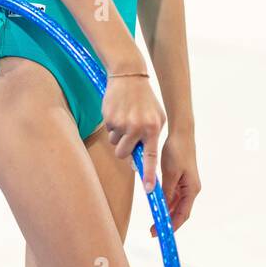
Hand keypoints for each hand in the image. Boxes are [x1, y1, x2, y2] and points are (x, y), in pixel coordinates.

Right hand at [101, 74, 166, 191]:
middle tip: (129, 135)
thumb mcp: (157, 118)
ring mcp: (122, 123)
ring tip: (126, 119)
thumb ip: (151, 140)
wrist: (129, 76)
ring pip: (115, 145)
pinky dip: (112, 127)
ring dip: (118, 138)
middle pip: (125, 155)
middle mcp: (138, 127)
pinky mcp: (109, 119)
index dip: (149, 175)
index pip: (151, 157)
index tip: (149, 190)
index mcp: (153, 128)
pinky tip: (119, 113)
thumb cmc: (145, 100)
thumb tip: (140, 165)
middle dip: (124, 150)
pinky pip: (108, 133)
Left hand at [149, 131, 199, 237]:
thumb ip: (166, 192)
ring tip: (154, 220)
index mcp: (192, 189)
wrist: (181, 134)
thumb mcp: (170, 174)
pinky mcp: (181, 178)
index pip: (182, 214)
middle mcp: (191, 189)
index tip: (160, 233)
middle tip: (153, 230)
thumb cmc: (177, 151)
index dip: (172, 226)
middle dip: (168, 221)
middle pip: (180, 211)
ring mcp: (187, 184)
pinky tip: (157, 204)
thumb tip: (161, 207)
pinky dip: (165, 202)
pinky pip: (173, 195)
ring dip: (166, 212)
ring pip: (176, 204)